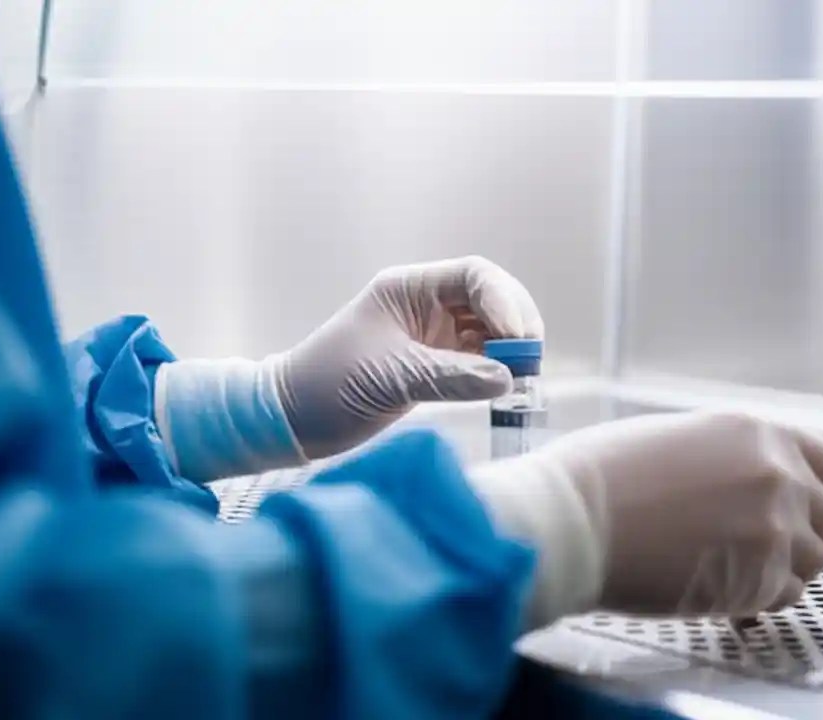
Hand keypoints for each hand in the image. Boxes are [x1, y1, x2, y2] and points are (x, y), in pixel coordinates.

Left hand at [273, 256, 542, 458]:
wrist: (292, 418)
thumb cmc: (328, 386)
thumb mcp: (392, 378)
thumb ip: (452, 376)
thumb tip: (507, 379)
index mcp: (409, 289)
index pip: (474, 276)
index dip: (504, 301)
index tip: (517, 338)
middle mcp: (426, 305)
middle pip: (491, 299)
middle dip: (516, 325)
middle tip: (530, 360)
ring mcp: (433, 335)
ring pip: (491, 330)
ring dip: (511, 349)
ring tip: (523, 378)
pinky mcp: (436, 365)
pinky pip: (480, 360)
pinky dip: (498, 371)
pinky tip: (507, 387)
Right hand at [467, 411, 822, 626]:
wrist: (574, 521)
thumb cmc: (601, 476)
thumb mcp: (675, 437)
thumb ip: (723, 457)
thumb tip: (732, 482)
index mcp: (755, 432)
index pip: (820, 458)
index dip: (803, 483)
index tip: (785, 501)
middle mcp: (778, 475)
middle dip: (797, 530)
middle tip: (759, 545)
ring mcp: (775, 529)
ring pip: (813, 558)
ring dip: (784, 567)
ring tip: (741, 572)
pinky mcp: (760, 581)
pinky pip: (788, 595)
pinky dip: (766, 598)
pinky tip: (730, 593)